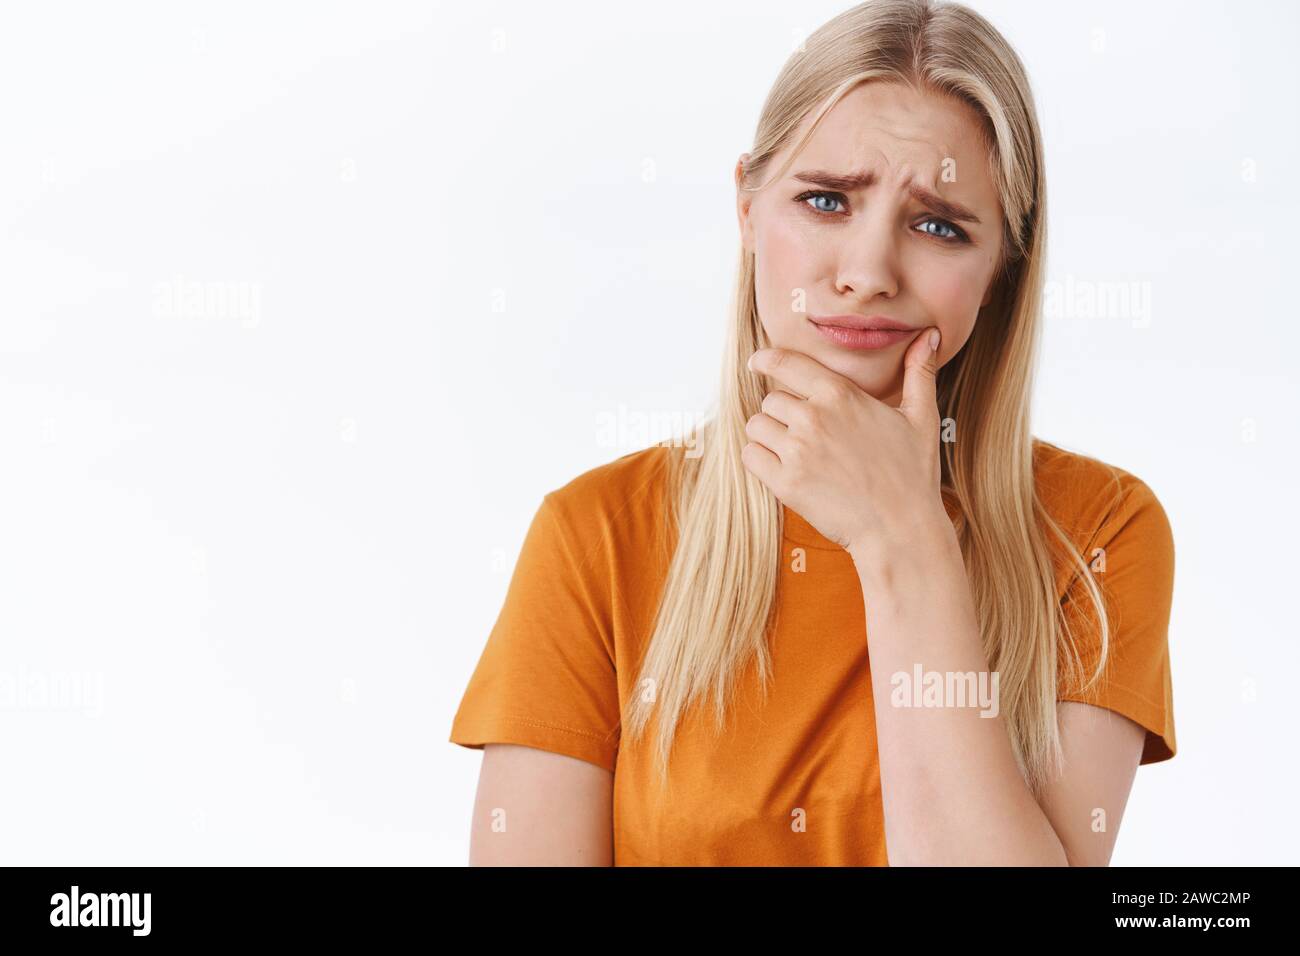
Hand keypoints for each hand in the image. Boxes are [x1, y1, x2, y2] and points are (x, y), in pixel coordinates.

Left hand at [742, 328, 948, 555]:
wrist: (901, 529)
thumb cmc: (913, 474)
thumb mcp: (921, 417)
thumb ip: (919, 372)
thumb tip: (930, 334)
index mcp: (840, 394)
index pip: (784, 363)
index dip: (764, 361)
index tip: (756, 363)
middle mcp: (813, 417)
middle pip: (770, 400)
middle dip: (781, 413)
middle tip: (803, 433)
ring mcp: (797, 451)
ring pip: (756, 427)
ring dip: (768, 437)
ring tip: (793, 452)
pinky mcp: (785, 483)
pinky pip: (750, 457)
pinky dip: (759, 460)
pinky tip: (781, 468)